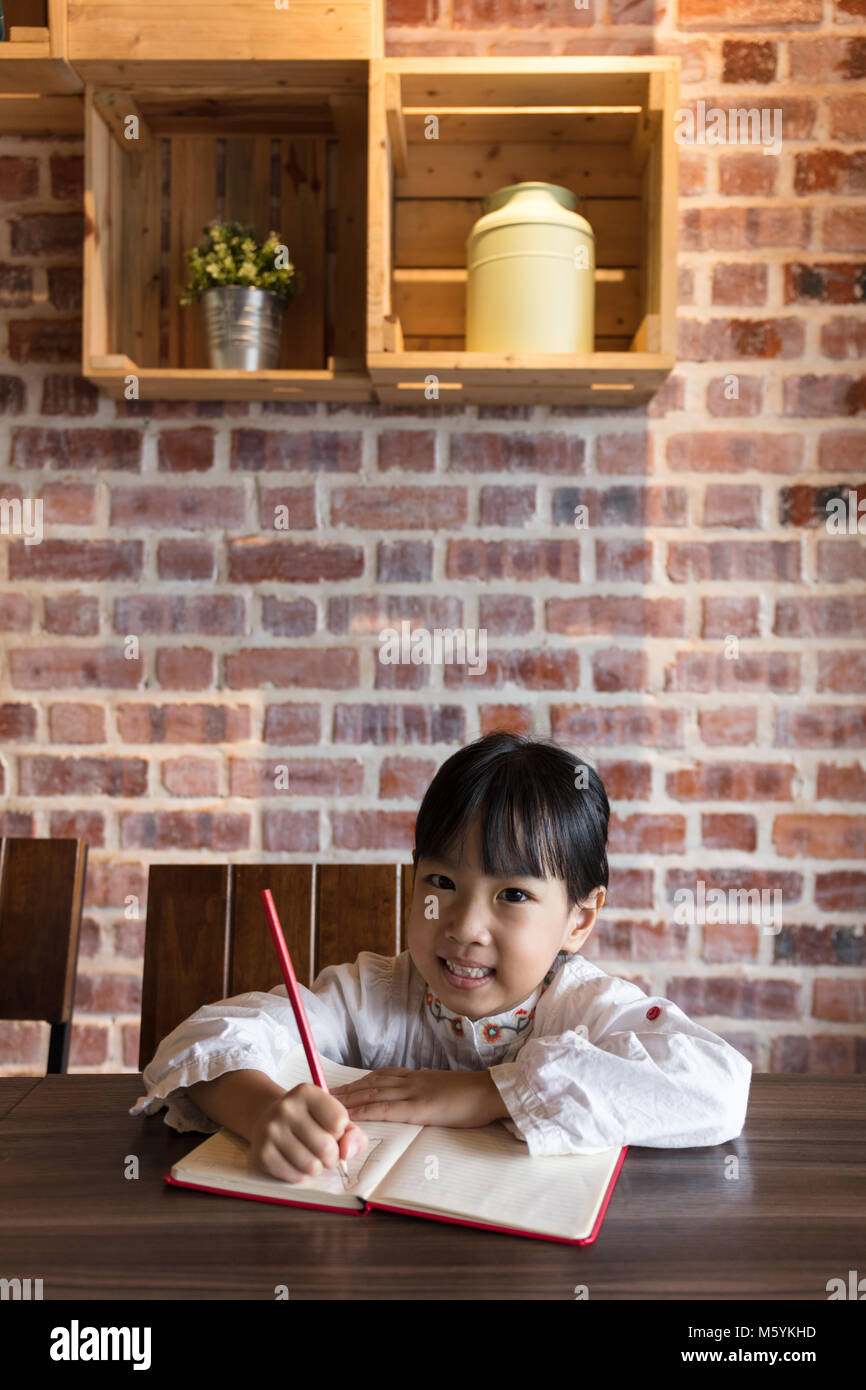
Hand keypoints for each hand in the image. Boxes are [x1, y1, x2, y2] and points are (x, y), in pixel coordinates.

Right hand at [248, 1083, 367, 1184]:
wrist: (268, 1119)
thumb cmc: (308, 1119)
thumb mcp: (331, 1115)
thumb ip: (352, 1134)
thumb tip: (348, 1152)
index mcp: (306, 1092)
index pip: (339, 1121)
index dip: (341, 1132)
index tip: (331, 1129)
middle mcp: (286, 1108)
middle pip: (326, 1147)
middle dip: (332, 1156)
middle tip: (325, 1151)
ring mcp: (271, 1131)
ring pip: (311, 1166)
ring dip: (318, 1168)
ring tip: (311, 1156)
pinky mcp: (262, 1153)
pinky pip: (295, 1177)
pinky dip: (302, 1175)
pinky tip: (297, 1163)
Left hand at [331, 1067, 505, 1128]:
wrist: (491, 1092)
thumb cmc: (473, 1093)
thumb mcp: (445, 1084)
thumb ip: (428, 1083)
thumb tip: (417, 1080)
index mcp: (418, 1076)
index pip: (381, 1076)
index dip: (360, 1080)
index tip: (343, 1085)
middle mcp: (411, 1080)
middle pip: (371, 1082)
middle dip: (347, 1088)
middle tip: (324, 1093)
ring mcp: (414, 1093)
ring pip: (374, 1092)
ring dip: (350, 1098)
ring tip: (330, 1103)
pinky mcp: (419, 1108)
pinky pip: (387, 1108)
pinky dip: (367, 1110)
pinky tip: (353, 1115)